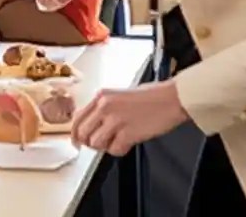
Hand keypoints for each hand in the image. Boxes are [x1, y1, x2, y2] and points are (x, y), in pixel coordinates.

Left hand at [71, 81, 188, 155]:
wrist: (171, 99)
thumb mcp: (118, 95)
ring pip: (95, 143)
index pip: (77, 118)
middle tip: (99, 144)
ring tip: (117, 140)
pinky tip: (128, 142)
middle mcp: (104, 106)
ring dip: (105, 147)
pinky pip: (114, 150)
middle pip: (82, 132)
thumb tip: (91, 125)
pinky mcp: (128, 132)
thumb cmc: (150, 97)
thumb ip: (102, 108)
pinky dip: (120, 150)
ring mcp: (115, 119)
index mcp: (101, 96)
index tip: (77, 141)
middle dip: (89, 142)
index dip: (75, 133)